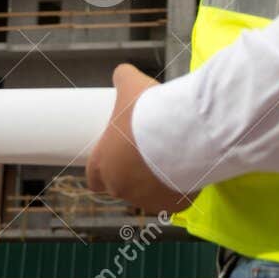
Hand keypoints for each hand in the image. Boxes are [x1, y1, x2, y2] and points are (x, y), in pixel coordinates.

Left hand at [85, 63, 196, 214]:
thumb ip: (123, 78)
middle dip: (132, 173)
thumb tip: (121, 72)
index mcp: (103, 165)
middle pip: (121, 186)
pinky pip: (175, 197)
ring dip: (155, 181)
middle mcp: (121, 188)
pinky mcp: (174, 205)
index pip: (93, 178)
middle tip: (146, 151)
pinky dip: (179, 187)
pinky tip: (186, 169)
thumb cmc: (148, 112)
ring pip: (148, 194)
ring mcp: (148, 200)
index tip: (114, 156)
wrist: (184, 132)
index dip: (102, 169)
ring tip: (168, 158)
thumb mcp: (131, 85)